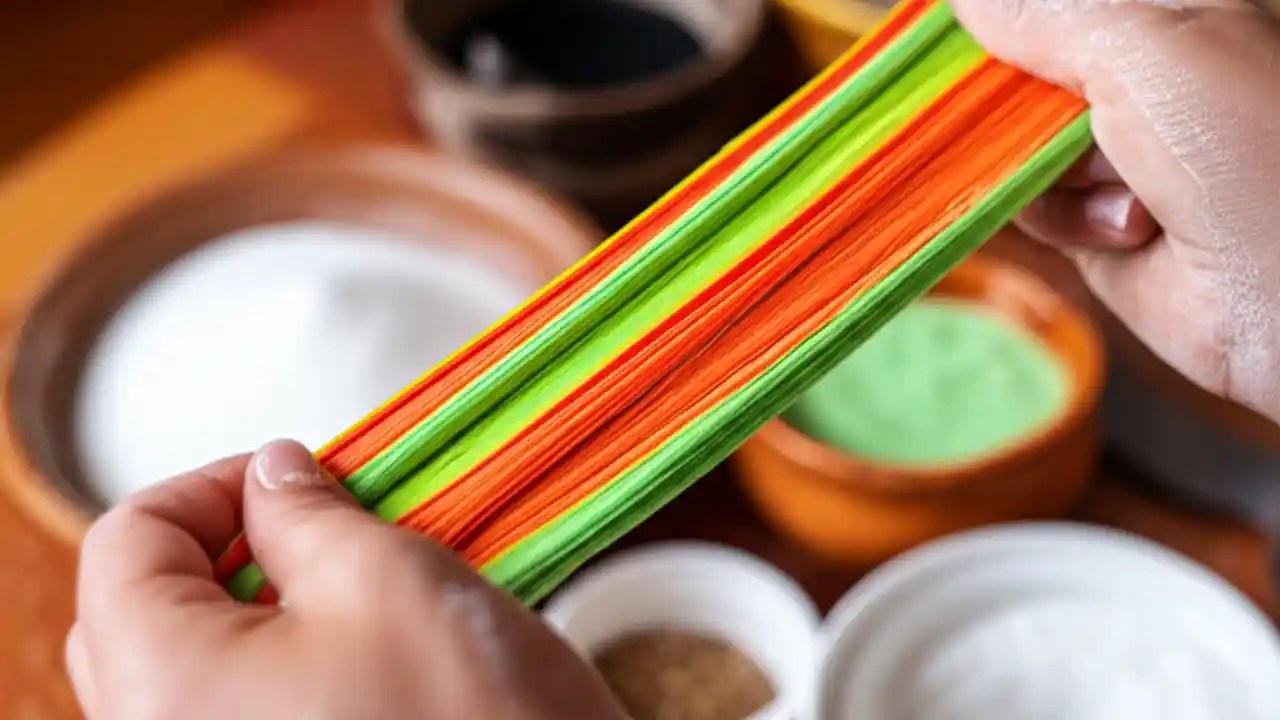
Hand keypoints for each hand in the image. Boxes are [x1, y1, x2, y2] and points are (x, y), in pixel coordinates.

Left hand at [67, 440, 624, 719]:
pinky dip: (267, 670)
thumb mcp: (387, 578)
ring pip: (181, 671)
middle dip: (220, 549)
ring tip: (339, 596)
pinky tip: (346, 661)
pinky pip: (224, 717)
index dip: (209, 484)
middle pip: (132, 612)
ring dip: (246, 612)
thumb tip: (271, 475)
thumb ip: (304, 511)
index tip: (289, 476)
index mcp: (165, 687)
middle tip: (311, 526)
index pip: (125, 542)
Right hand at [951, 0, 1279, 422]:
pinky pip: (1034, 205)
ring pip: (1018, 141)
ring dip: (1051, 169)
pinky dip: (1062, 218)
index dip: (1010, 20)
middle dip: (1017, 95)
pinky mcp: (1103, 226)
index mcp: (1178, 14)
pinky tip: (1125, 229)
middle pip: (1029, 68)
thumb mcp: (1151, 52)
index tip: (965, 33)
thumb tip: (966, 1)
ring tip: (1121, 187)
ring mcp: (1125, 154)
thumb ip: (1049, 15)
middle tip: (1040, 114)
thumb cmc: (1257, 153)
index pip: (1061, 5)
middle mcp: (1150, 79)